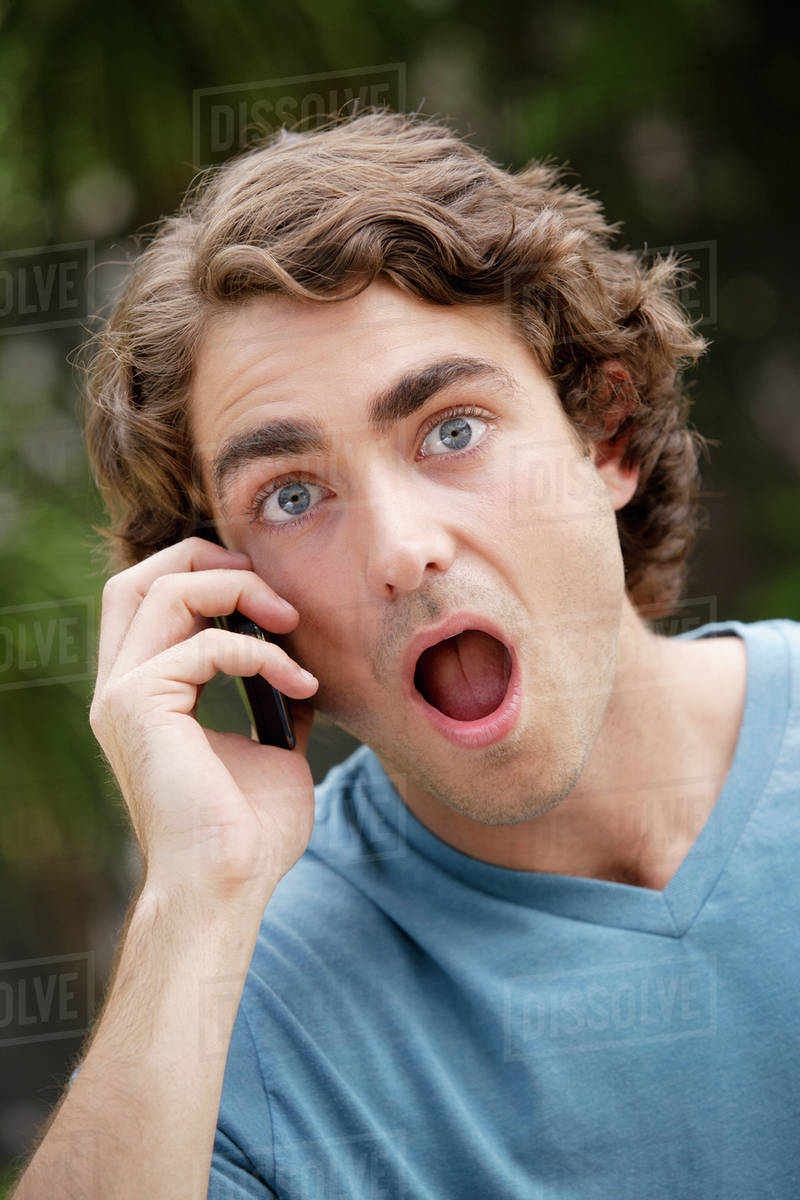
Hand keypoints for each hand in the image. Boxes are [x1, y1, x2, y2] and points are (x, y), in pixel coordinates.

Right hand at [88, 536, 318, 905]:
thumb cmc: (248, 834)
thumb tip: (303, 669)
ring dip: (239, 592)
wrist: (227, 889)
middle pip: (137, 577)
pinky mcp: (139, 707)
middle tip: (269, 586)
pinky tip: (302, 686)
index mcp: (141, 693)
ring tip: (293, 621)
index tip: (269, 595)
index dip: (202, 573)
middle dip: (206, 559)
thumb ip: (273, 699)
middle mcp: (119, 687)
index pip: (148, 598)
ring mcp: (122, 695)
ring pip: (164, 590)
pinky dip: (262, 655)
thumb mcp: (272, 747)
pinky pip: (202, 645)